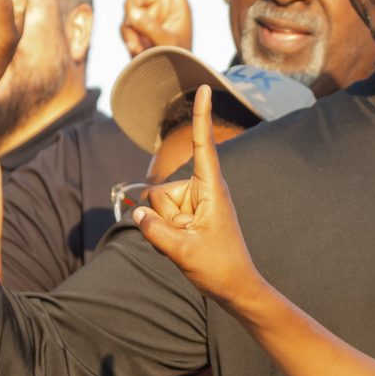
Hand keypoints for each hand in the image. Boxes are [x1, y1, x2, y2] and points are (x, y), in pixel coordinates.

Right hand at [120, 0, 193, 54]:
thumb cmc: (179, 59)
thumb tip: (130, 13)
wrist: (172, 78)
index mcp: (178, 4)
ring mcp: (149, 16)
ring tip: (141, 48)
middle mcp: (162, 6)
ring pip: (128, 10)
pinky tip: (136, 50)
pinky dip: (127, 37)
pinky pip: (125, 24)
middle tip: (135, 26)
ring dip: (130, 30)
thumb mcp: (167, 42)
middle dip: (133, 9)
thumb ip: (150, 27)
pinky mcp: (138, 27)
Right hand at [133, 88, 265, 306]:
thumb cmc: (219, 268)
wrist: (236, 288)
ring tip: (192, 243)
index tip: (205, 87)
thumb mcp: (182, 251)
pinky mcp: (190, 214)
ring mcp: (196, 202)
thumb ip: (154, 230)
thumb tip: (138, 212)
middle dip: (166, 218)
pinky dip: (167, 233)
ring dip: (167, 229)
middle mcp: (204, 190)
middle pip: (162, 192)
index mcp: (212, 189)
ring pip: (159, 206)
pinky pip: (162, 217)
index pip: (203, 145)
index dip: (201, 116)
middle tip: (191, 240)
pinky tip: (186, 245)